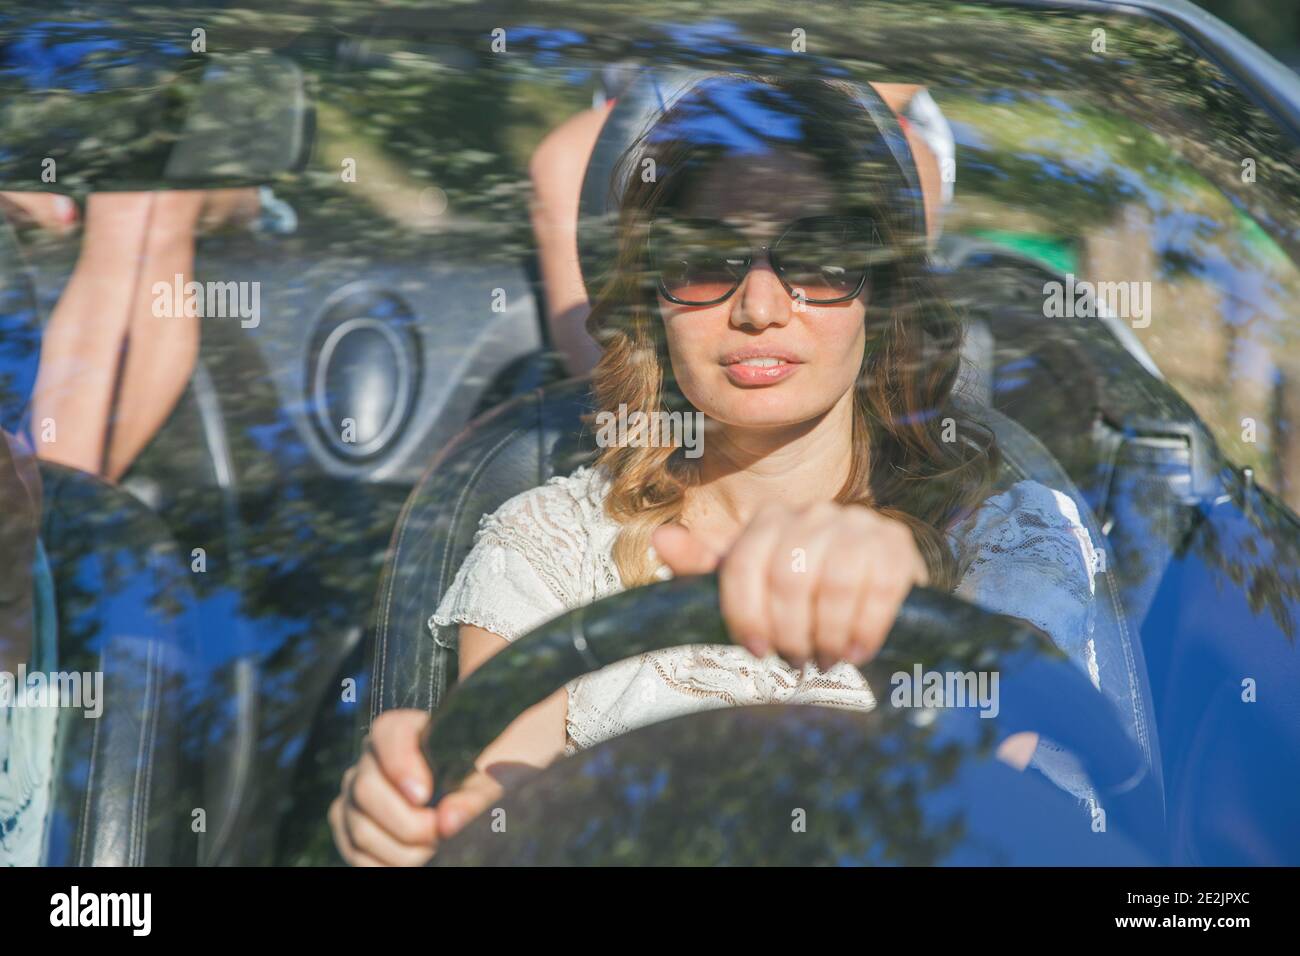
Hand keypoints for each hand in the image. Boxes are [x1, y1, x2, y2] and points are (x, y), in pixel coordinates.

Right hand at [329, 709, 501, 866]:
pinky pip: (355, 855)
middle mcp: (371, 760)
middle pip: (366, 789)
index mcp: (405, 731)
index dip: (400, 765)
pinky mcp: (349, 828)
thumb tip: (446, 823)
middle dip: (407, 823)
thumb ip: (474, 796)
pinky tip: (416, 860)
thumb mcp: (491, 780)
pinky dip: (387, 865)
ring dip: (401, 852)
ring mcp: (354, 796)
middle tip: (438, 835)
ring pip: (360, 829)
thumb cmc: (486, 778)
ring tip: (434, 850)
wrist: (472, 799)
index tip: (424, 795)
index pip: (388, 734)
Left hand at [652, 502, 929, 671]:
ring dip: (826, 634)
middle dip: (789, 631)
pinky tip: (856, 653)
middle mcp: (814, 512)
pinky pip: (878, 589)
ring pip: (831, 583)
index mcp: (771, 520)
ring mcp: (859, 524)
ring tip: (826, 659)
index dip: (744, 614)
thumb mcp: (752, 587)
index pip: (743, 565)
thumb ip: (705, 568)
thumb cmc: (804, 597)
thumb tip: (661, 537)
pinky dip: (863, 629)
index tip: (755, 651)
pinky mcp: (897, 545)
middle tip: (795, 662)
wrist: (876, 595)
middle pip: (787, 576)